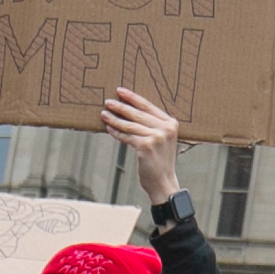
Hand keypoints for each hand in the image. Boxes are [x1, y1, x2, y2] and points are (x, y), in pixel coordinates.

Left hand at [100, 84, 182, 202]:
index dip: (133, 97)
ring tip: (104, 114)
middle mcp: (165, 128)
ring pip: (130, 125)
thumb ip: (152, 125)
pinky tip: (109, 129)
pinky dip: (117, 133)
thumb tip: (128, 110)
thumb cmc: (159, 161)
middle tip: (108, 101)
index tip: (120, 91)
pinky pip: (127, 137)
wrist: (163, 182)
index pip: (148, 106)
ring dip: (115, 119)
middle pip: (138, 114)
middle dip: (121, 107)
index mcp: (171, 123)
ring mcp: (156, 137)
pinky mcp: (146, 146)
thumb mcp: (161, 139)